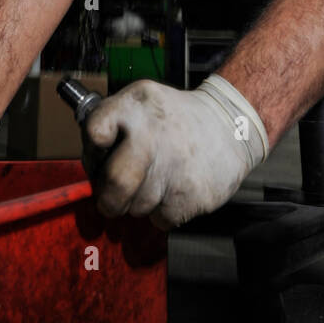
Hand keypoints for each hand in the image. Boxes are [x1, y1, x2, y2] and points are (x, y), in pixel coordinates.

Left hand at [83, 76, 267, 229]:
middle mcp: (152, 134)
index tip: (102, 157)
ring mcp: (174, 168)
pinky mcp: (192, 196)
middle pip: (114, 185)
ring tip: (159, 181)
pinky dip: (163, 212)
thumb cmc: (176, 119)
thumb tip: (90, 166)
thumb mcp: (143, 101)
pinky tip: (176, 190)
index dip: (93, 152)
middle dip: (109, 199)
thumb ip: (113, 124)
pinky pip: (159, 220)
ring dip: (140, 203)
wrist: (233, 125)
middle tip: (112, 200)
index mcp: (136, 106)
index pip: (95, 132)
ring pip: (135, 208)